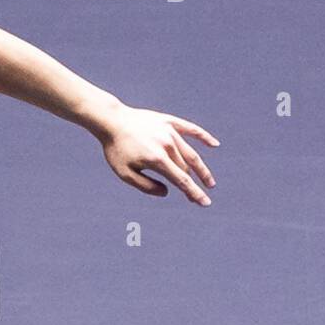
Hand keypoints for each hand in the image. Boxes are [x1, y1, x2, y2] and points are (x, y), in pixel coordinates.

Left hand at [98, 105, 219, 204]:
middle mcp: (168, 145)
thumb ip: (145, 186)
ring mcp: (170, 132)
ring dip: (201, 168)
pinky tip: (215, 144)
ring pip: (190, 153)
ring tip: (209, 181)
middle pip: (185, 168)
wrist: (110, 120)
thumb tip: (167, 192)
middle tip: (196, 198)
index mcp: (158, 159)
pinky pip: (190, 129)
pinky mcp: (168, 121)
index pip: (182, 180)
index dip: (194, 193)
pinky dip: (203, 137)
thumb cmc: (116, 149)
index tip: (205, 203)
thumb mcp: (124, 173)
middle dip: (193, 184)